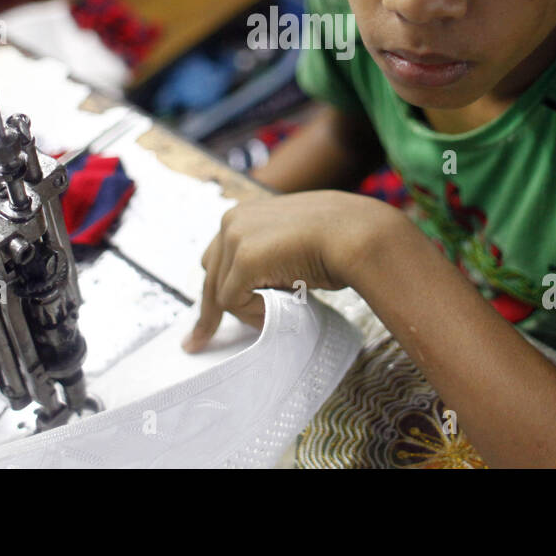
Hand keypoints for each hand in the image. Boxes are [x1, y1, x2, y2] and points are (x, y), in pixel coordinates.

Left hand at [181, 190, 399, 351]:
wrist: (357, 234)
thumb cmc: (337, 240)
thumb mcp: (291, 242)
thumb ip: (268, 254)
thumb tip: (258, 282)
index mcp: (244, 214)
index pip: (217, 257)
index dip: (214, 288)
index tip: (206, 317)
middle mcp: (232, 220)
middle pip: (209, 275)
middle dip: (207, 310)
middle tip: (197, 341)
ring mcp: (236, 237)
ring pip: (220, 292)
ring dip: (246, 310)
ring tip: (272, 317)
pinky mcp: (244, 259)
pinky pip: (233, 301)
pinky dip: (253, 313)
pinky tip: (279, 307)